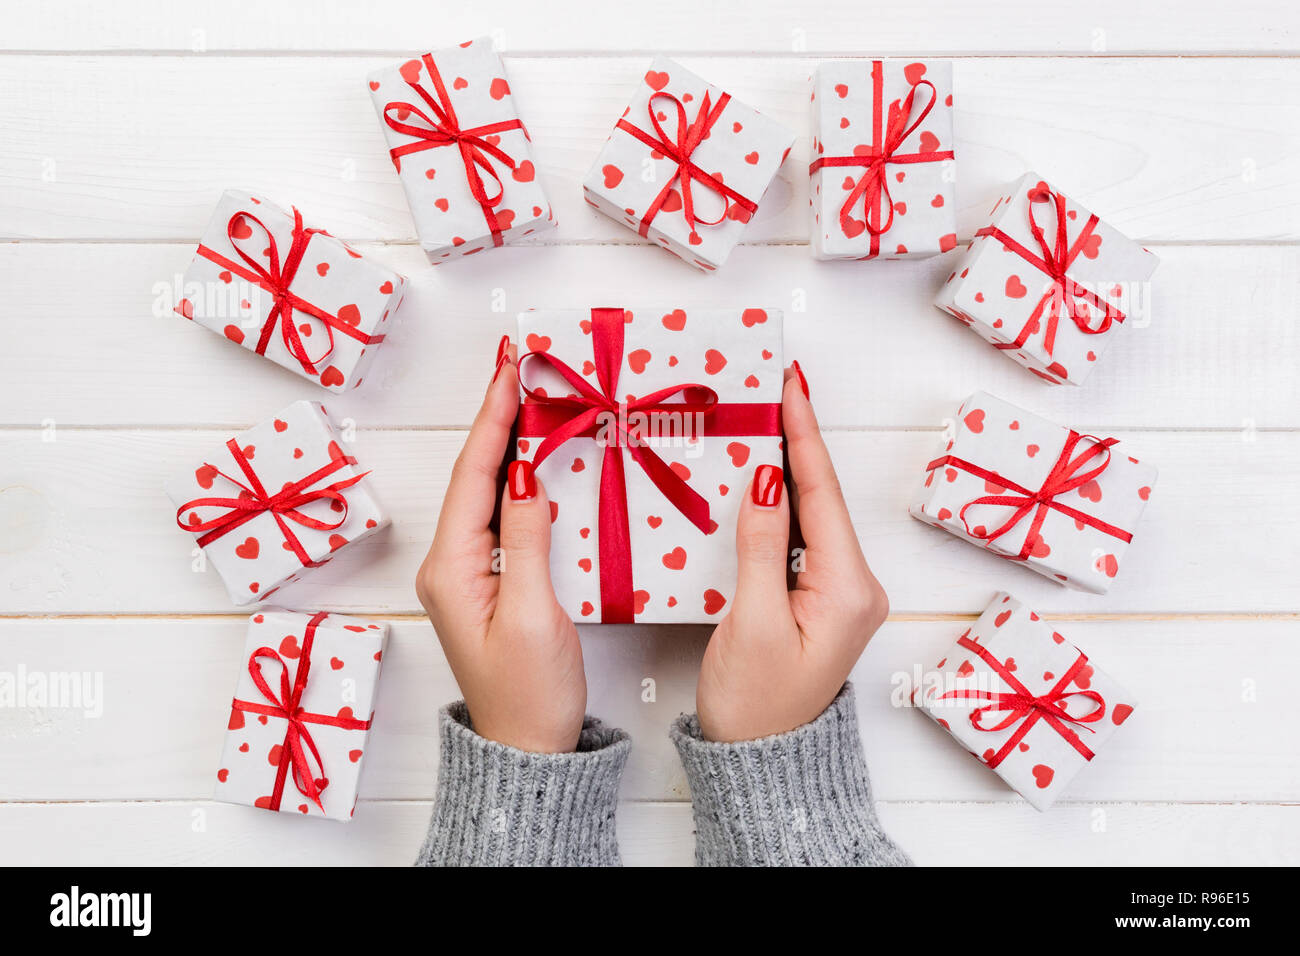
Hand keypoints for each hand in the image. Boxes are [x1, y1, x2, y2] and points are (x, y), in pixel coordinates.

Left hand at [415, 336, 585, 752]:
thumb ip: (528, 541)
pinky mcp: (493, 582)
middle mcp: (453, 564)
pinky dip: (521, 479)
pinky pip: (504, 515)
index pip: (473, 475)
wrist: (527, 751)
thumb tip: (524, 475)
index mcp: (453, 568)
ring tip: (533, 395)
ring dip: (510, 443)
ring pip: (488, 491)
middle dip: (499, 418)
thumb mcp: (533, 615)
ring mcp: (471, 572)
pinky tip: (541, 458)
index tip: (511, 371)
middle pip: (474, 475)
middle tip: (522, 366)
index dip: (494, 419)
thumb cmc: (529, 694)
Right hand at [696, 363, 888, 741]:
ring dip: (784, 472)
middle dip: (794, 442)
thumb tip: (764, 478)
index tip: (790, 384)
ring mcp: (842, 595)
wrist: (762, 764)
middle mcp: (857, 587)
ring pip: (810, 515)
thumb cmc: (754, 706)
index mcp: (848, 590)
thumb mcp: (750, 623)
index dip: (803, 434)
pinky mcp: (822, 602)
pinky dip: (778, 507)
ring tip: (760, 421)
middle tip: (769, 389)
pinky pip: (801, 539)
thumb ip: (761, 546)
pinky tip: (757, 482)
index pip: (821, 493)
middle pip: (821, 498)